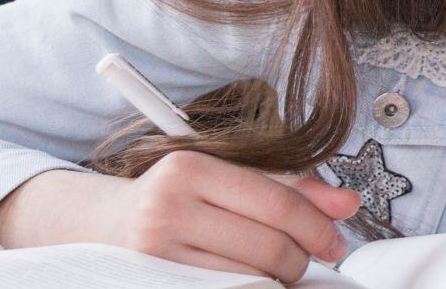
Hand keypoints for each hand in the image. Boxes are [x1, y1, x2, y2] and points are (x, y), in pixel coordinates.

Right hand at [0, 154, 358, 284]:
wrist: (97, 226)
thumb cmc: (174, 199)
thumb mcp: (226, 178)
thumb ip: (290, 187)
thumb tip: (348, 204)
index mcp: (191, 169)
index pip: (279, 204)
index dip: (319, 228)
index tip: (335, 242)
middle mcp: (167, 207)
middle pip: (269, 246)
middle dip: (300, 260)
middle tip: (305, 262)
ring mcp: (153, 251)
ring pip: (249, 277)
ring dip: (274, 279)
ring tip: (271, 270)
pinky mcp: (149, 283)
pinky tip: (248, 280)